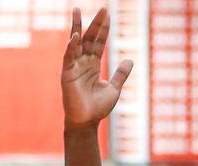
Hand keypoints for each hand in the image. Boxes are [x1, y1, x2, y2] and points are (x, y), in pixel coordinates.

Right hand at [62, 8, 131, 128]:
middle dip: (96, 23)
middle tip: (102, 8)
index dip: (104, 28)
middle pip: (90, 38)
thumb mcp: (114, 88)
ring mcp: (74, 66)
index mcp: (93, 64)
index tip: (108, 14)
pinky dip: (71, 47)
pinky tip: (75, 36)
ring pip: (76, 42)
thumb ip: (121, 74)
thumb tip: (130, 59)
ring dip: (77, 26)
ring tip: (77, 9)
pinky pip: (68, 57)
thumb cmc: (98, 108)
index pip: (99, 42)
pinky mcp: (67, 74)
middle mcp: (83, 62)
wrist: (87, 122)